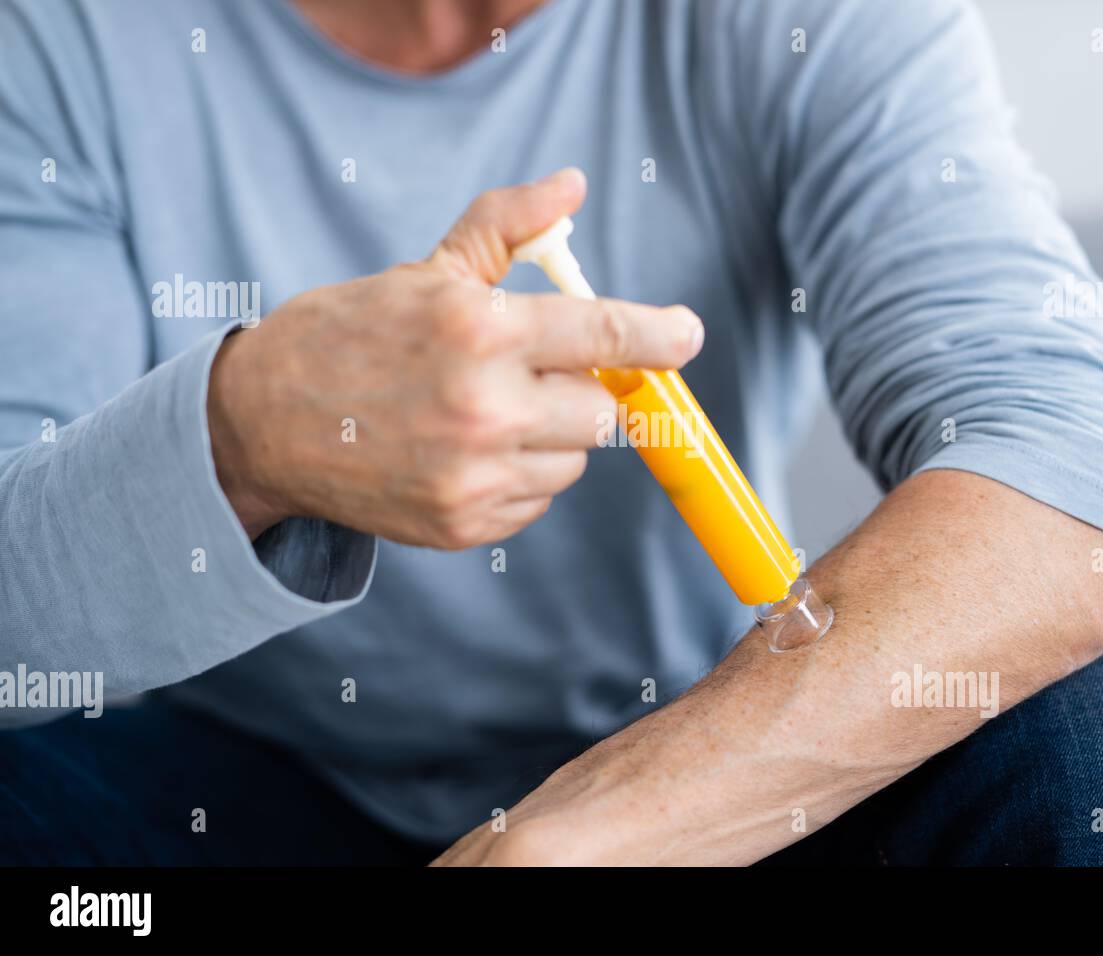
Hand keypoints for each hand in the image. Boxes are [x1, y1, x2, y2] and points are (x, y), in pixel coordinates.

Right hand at [206, 168, 703, 544]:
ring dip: (550, 436)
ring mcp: (473, 477)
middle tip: (528, 373)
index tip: (687, 334)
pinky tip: (464, 452)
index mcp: (480, 332)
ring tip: (483, 413)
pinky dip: (518, 477)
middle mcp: (484, 409)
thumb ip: (509, 225)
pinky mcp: (463, 526)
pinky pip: (536, 502)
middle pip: (601, 411)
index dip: (659, 335)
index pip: (605, 336)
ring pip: (573, 460)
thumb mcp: (431, 270)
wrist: (264, 421)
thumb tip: (573, 185)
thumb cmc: (354, 332)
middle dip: (578, 390)